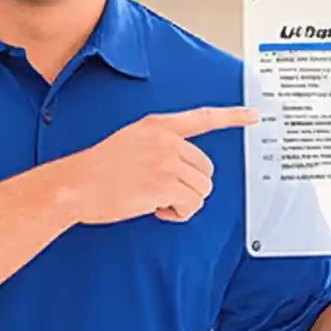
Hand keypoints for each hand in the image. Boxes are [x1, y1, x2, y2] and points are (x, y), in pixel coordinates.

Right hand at [58, 106, 259, 224]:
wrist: (76, 184)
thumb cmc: (98, 170)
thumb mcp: (130, 142)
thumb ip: (159, 146)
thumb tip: (182, 169)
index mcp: (158, 126)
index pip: (202, 118)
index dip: (232, 117)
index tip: (254, 116)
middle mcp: (167, 140)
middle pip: (206, 169)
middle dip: (190, 187)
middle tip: (163, 193)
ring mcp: (167, 161)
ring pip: (202, 190)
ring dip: (183, 202)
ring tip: (155, 201)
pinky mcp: (165, 184)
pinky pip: (191, 206)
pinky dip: (177, 214)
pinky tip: (156, 209)